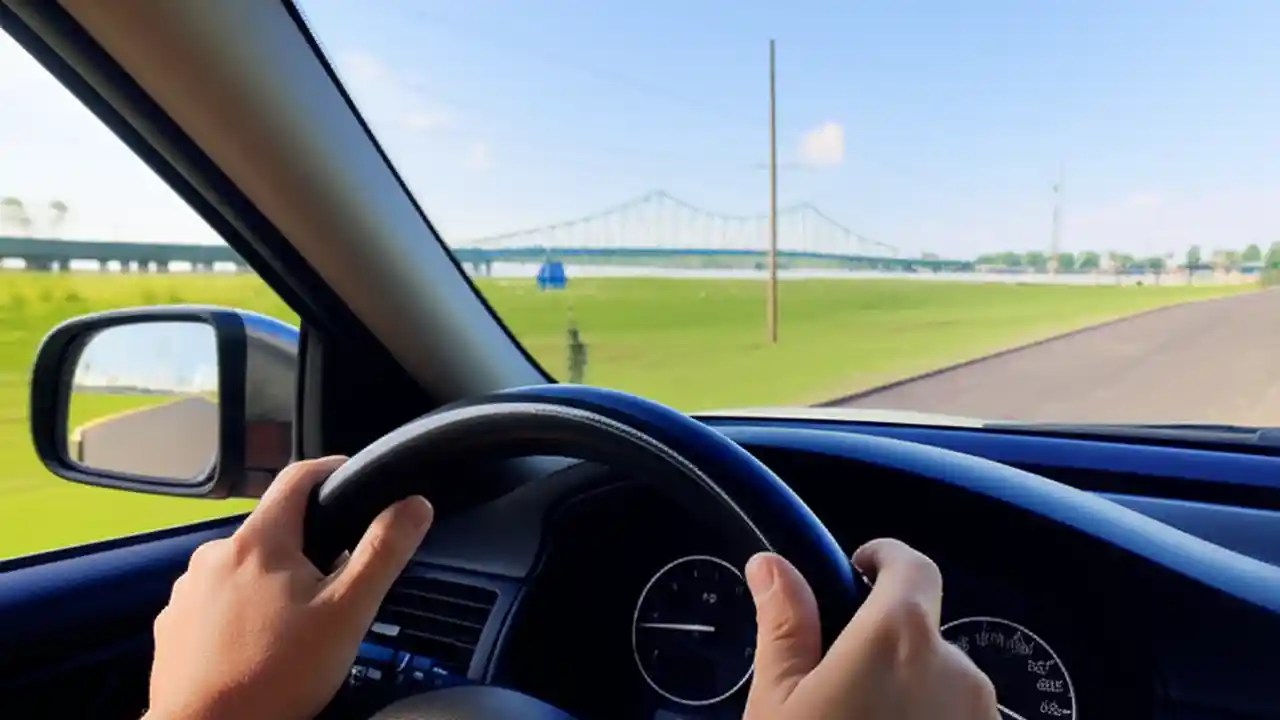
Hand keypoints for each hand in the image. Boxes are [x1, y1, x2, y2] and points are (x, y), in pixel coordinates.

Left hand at [144, 457, 433, 719]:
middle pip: (271, 529)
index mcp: (259, 542)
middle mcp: (214, 555)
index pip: (298, 477)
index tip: (353, 478)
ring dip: (269, 580)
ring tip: (296, 620)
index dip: (331, 469)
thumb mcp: (347, 613)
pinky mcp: (172, 625)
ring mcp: (187, 591)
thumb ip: (382, 553)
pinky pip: (214, 601)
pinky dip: (238, 611)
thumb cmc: (278, 675)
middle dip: (305, 545)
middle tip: (336, 580)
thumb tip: (414, 504)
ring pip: (241, 567)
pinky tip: (257, 642)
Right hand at [743, 539, 998, 719]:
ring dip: (909, 689)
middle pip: (921, 630)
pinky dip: (928, 718)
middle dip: (885, 644)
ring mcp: (982, 713)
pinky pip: (957, 715)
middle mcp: (957, 670)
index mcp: (899, 638)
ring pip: (941, 680)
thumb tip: (771, 566)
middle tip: (838, 681)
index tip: (860, 567)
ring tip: (861, 719)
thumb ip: (785, 624)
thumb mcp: (780, 698)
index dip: (885, 559)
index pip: (912, 566)